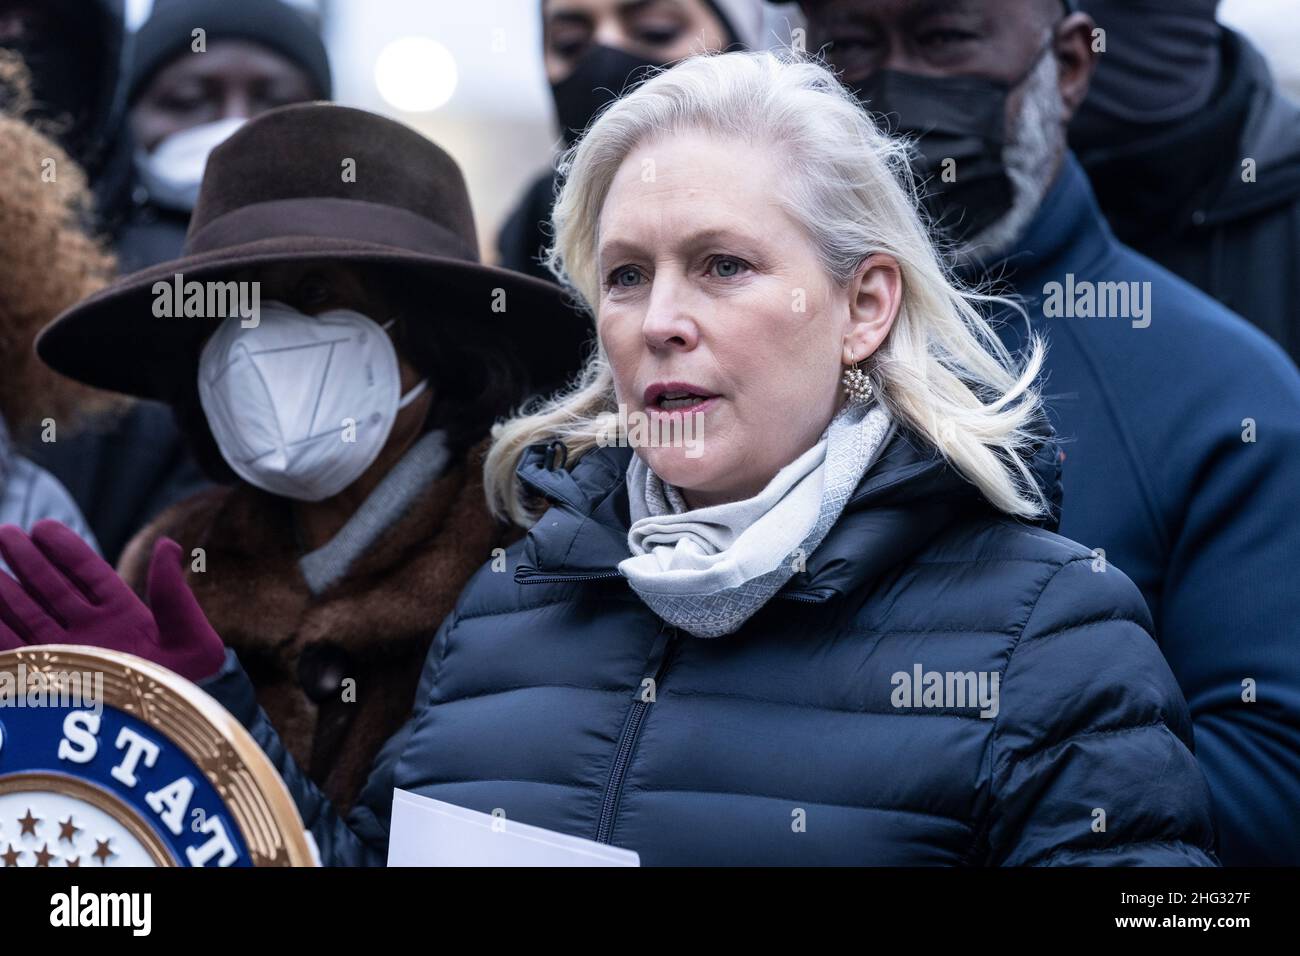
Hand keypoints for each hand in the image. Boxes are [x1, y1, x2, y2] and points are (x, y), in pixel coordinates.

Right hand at [0, 520, 225, 682]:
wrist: (171, 737)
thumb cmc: (190, 687)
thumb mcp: (193, 638)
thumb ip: (174, 593)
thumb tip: (168, 544)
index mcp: (124, 616)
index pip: (88, 575)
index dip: (66, 551)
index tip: (43, 527)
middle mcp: (91, 632)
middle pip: (52, 589)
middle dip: (27, 561)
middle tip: (4, 532)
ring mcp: (68, 654)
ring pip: (28, 614)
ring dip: (6, 590)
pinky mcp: (47, 681)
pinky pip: (15, 650)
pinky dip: (1, 630)